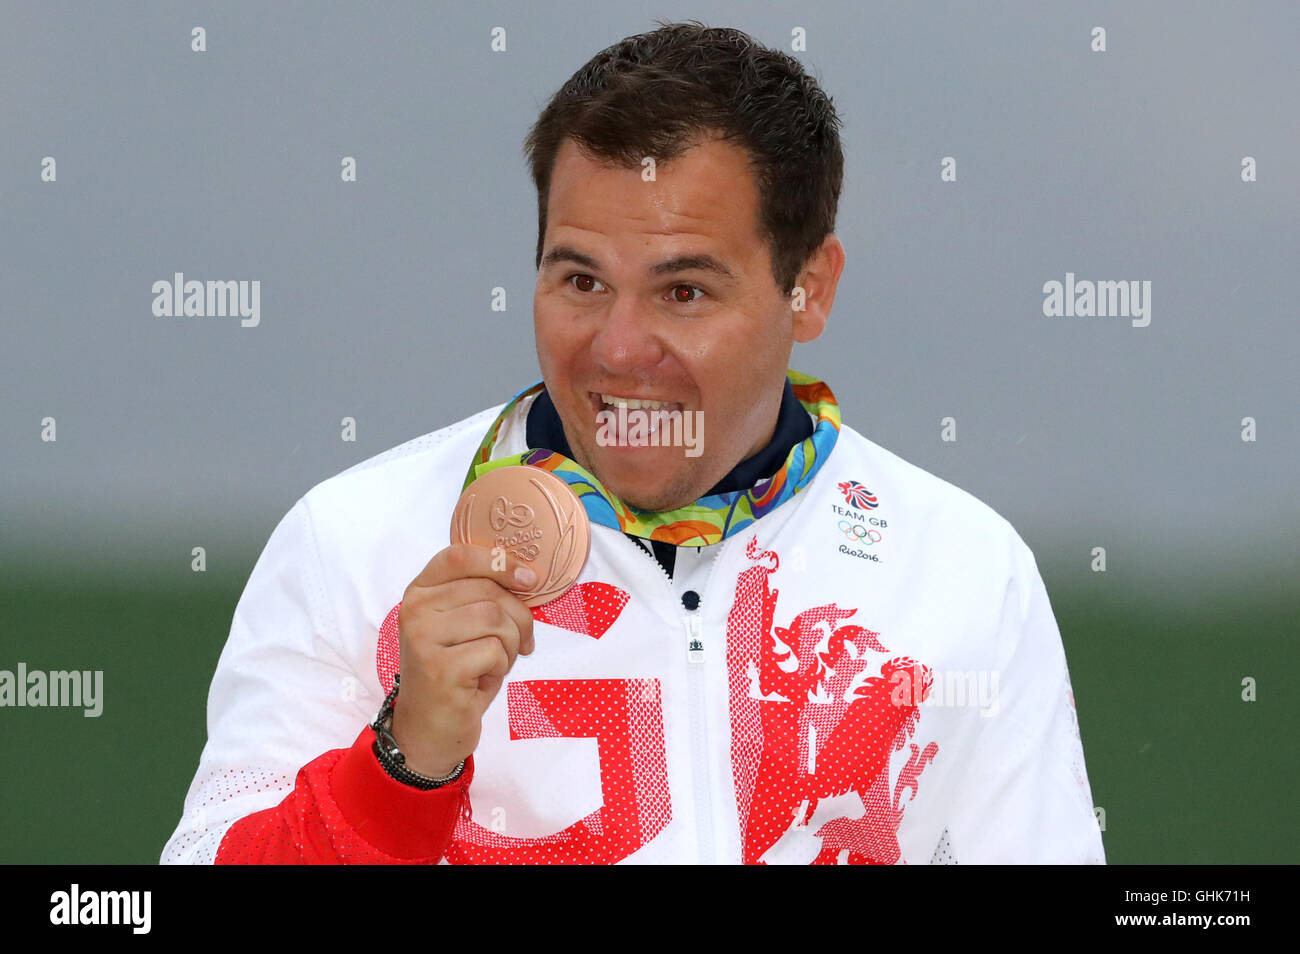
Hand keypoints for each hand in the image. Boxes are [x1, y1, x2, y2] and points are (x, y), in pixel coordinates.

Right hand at [389, 544, 536, 776]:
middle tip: (517, 644)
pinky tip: (481, 681)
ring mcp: (422, 638)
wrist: (429, 730)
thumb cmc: (455, 674)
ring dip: (510, 645)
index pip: (461, 555)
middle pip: (489, 591)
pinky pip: (494, 651)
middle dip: (518, 619)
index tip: (530, 580)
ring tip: (495, 663)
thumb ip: (483, 596)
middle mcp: (414, 609)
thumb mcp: (465, 626)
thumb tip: (529, 577)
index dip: (501, 562)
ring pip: (496, 619)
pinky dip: (500, 668)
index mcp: (420, 591)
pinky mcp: (439, 667)